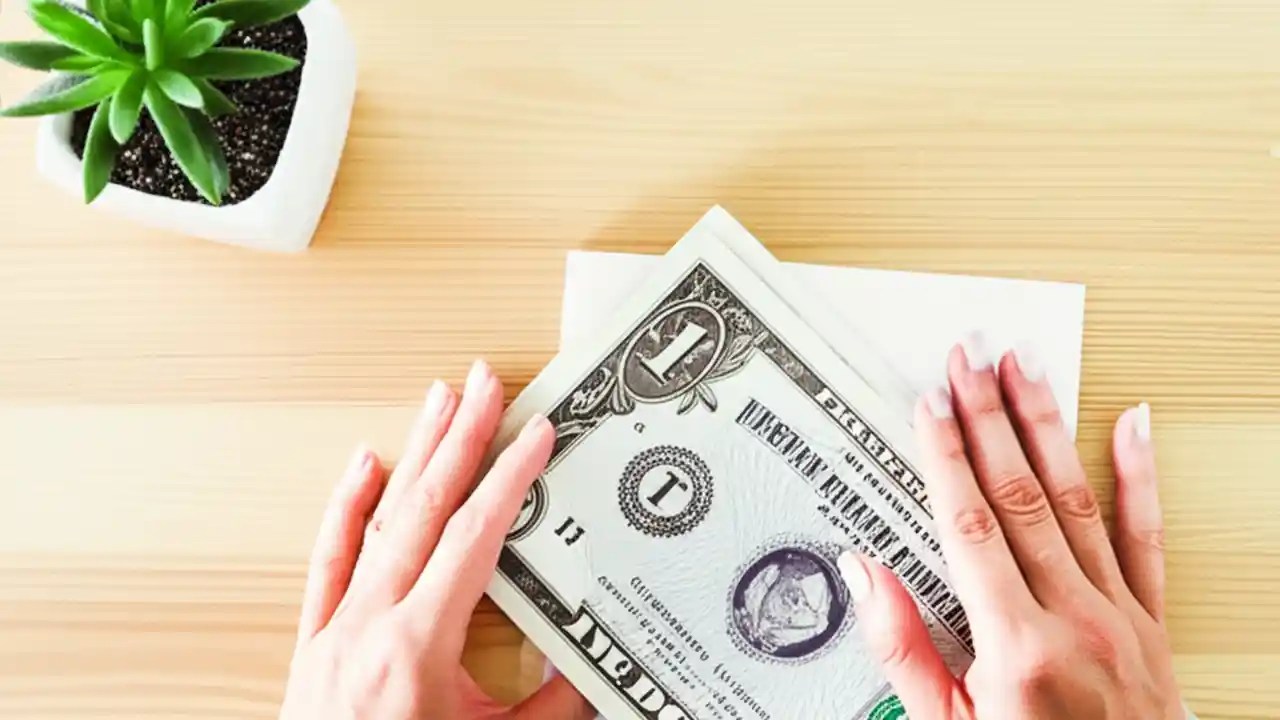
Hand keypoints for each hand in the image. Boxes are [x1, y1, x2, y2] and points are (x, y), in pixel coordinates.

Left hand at [280, 361, 592, 719]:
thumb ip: (550, 709)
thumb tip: (590, 667)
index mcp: (418, 647)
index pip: (474, 540)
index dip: (510, 481)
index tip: (534, 434)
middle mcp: (370, 624)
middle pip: (425, 508)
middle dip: (461, 439)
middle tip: (484, 383)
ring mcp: (336, 627)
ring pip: (379, 520)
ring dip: (413, 453)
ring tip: (437, 400)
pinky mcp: (314, 640)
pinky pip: (328, 560)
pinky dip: (347, 507)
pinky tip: (363, 463)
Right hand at [839, 336, 1184, 718]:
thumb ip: (903, 651)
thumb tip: (867, 576)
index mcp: (1016, 647)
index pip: (969, 525)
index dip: (944, 457)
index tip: (928, 407)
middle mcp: (1075, 620)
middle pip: (1020, 494)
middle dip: (988, 418)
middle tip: (967, 358)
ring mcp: (1120, 617)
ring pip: (1076, 499)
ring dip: (1046, 426)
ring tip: (1024, 368)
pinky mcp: (1152, 623)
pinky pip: (1145, 538)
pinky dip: (1139, 476)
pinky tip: (1131, 424)